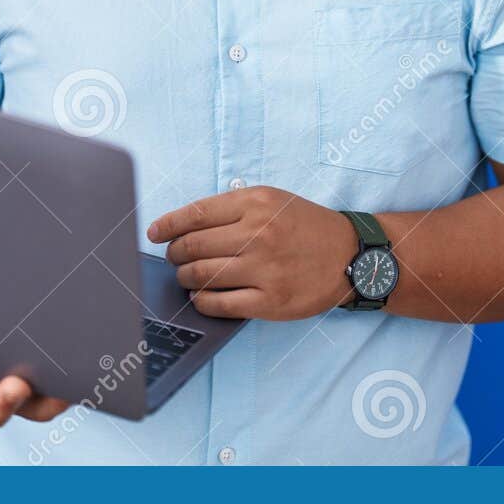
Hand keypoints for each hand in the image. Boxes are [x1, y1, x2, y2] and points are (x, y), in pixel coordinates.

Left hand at [147, 186, 358, 319]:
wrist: (349, 255)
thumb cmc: (305, 225)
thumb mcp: (272, 199)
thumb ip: (232, 207)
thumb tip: (185, 224)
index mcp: (256, 203)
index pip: (196, 214)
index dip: (168, 225)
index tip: (154, 233)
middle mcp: (258, 234)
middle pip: (193, 247)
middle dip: (175, 254)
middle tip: (174, 257)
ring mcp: (264, 270)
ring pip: (201, 276)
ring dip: (185, 277)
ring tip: (187, 276)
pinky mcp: (270, 301)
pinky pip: (219, 304)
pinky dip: (202, 301)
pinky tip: (201, 296)